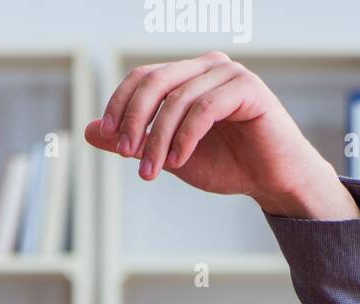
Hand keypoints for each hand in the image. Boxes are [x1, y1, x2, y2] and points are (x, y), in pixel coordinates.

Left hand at [84, 51, 359, 219]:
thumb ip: (133, 141)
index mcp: (187, 76)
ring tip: (150, 172)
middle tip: (124, 152)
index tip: (106, 134)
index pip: (143, 77)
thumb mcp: (167, 154)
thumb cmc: (225, 163)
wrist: (270, 180)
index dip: (119, 103)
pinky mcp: (249, 90)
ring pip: (177, 99)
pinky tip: (178, 161)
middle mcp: (208, 67)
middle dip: (134, 118)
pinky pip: (204, 108)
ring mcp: (230, 74)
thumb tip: (89, 131)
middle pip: (155, 81)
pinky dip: (185, 137)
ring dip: (158, 139)